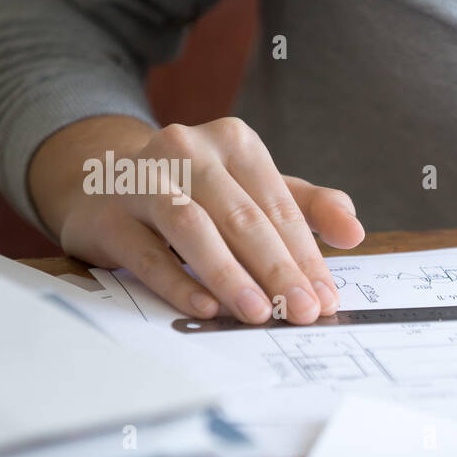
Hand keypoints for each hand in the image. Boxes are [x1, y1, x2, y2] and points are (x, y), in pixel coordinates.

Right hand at [30, 115, 364, 322]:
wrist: (102, 178)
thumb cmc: (195, 190)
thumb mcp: (254, 189)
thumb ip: (308, 207)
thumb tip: (354, 231)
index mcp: (234, 143)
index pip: (280, 208)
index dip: (307, 257)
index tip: (326, 298)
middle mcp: (187, 150)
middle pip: (243, 217)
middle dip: (278, 270)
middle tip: (303, 311)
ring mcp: (142, 179)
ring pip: (193, 228)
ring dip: (231, 274)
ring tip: (259, 313)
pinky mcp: (107, 214)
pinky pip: (146, 252)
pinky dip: (178, 281)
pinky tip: (206, 306)